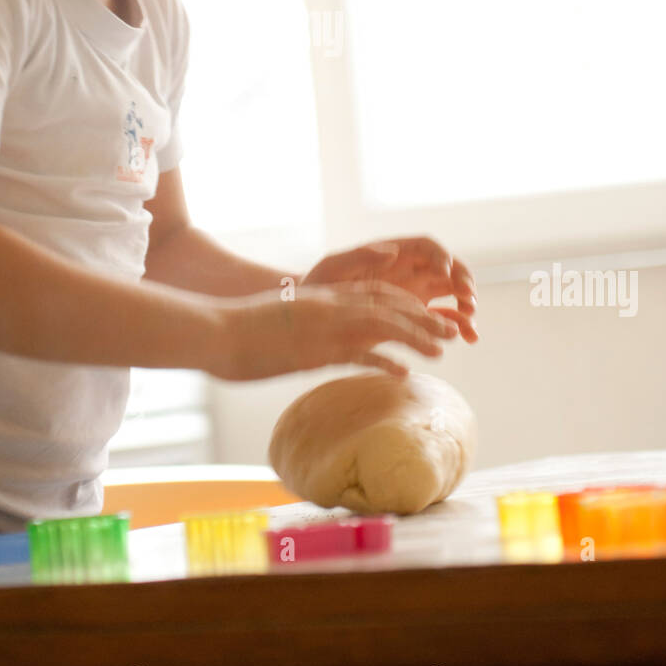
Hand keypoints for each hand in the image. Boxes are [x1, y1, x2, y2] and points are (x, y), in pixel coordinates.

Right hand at [207, 281, 460, 381]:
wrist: (214, 329)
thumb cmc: (238, 327)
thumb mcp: (279, 316)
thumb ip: (302, 320)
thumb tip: (311, 333)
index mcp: (321, 296)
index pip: (373, 292)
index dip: (404, 301)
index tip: (426, 310)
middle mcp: (328, 307)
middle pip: (388, 306)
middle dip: (423, 316)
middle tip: (451, 327)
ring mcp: (323, 328)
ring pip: (383, 326)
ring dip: (416, 336)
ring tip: (442, 349)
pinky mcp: (315, 351)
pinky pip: (359, 355)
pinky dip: (385, 362)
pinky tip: (404, 373)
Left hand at [300, 237, 477, 343]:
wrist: (310, 313)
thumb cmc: (319, 284)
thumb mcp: (333, 266)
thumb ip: (360, 256)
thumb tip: (393, 250)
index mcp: (394, 252)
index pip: (427, 247)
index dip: (442, 257)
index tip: (445, 274)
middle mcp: (409, 270)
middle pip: (448, 268)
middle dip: (463, 280)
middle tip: (468, 299)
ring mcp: (415, 293)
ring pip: (452, 294)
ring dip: (466, 305)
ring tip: (470, 324)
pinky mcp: (414, 317)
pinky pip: (444, 319)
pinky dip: (459, 326)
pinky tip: (466, 337)